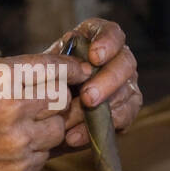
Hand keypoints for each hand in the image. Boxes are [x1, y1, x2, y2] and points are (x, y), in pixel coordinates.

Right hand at [0, 53, 93, 170]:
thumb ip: (8, 79)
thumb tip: (45, 75)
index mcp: (0, 80)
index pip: (54, 69)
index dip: (71, 67)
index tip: (79, 69)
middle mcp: (13, 112)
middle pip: (62, 101)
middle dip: (59, 98)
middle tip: (50, 98)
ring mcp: (17, 147)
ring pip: (57, 132)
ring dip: (48, 126)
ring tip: (24, 125)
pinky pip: (42, 159)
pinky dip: (34, 151)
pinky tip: (11, 146)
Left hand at [44, 17, 142, 149]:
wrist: (42, 109)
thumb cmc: (43, 81)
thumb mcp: (44, 69)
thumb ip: (57, 65)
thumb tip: (70, 70)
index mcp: (97, 39)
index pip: (113, 33)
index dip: (108, 43)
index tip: (95, 57)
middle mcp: (117, 58)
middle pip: (125, 63)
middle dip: (107, 81)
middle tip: (87, 97)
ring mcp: (125, 83)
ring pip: (127, 92)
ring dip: (103, 109)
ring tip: (74, 122)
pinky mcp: (126, 108)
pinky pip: (123, 117)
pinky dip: (99, 129)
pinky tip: (75, 137)